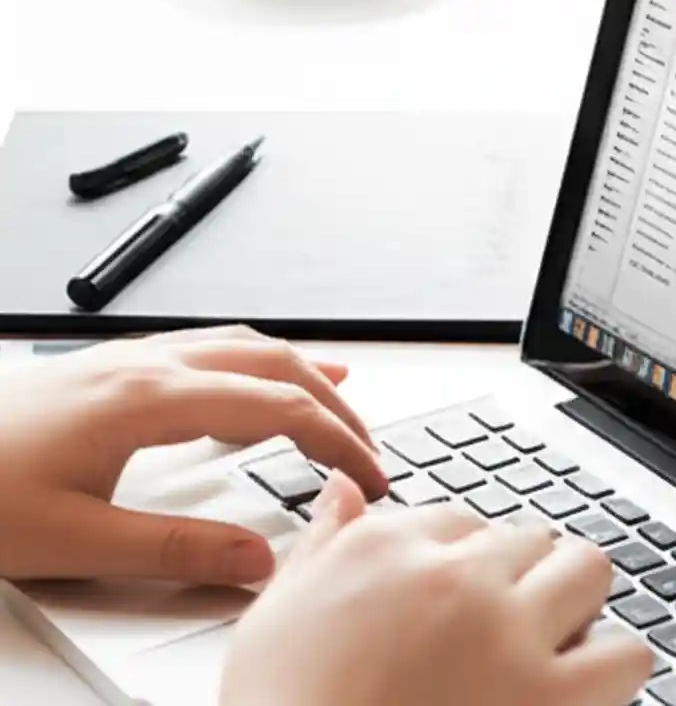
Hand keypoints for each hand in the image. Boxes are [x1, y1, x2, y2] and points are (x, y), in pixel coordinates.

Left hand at [0, 326, 386, 585]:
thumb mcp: (72, 542)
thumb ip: (176, 551)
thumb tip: (259, 561)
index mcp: (146, 399)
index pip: (279, 405)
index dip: (338, 440)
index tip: (371, 476)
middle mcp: (144, 366)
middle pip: (275, 361)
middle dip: (336, 404)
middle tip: (370, 450)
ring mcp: (126, 361)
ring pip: (243, 345)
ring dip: (302, 374)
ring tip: (341, 401)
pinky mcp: (110, 370)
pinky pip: (209, 350)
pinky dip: (256, 364)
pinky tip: (253, 385)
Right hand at [222, 474, 651, 705]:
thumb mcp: (274, 620)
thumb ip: (321, 546)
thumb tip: (344, 489)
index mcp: (383, 549)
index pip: (461, 522)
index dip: (463, 568)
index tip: (452, 606)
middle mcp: (451, 577)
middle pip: (530, 539)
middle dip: (522, 578)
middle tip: (499, 631)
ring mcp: (506, 631)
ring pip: (588, 570)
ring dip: (575, 604)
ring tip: (547, 648)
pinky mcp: (549, 696)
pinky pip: (627, 653)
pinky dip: (611, 670)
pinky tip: (578, 690)